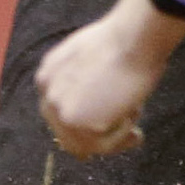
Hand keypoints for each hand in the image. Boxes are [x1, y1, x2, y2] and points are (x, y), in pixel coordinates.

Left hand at [36, 0, 184, 157]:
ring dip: (117, 137)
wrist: (131, 38)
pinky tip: (134, 112)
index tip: (111, 128)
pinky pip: (105, 145)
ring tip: (137, 116)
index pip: (63, 114)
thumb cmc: (124, 44)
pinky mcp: (75, 122)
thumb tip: (99, 104)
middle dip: (100, 139)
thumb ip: (85, 84)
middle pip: (69, 136)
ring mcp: (59, 110)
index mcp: (48, 76)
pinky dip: (124, 136)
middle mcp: (47, 94)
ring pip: (89, 144)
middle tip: (133, 134)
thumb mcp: (92, 62)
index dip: (89, 125)